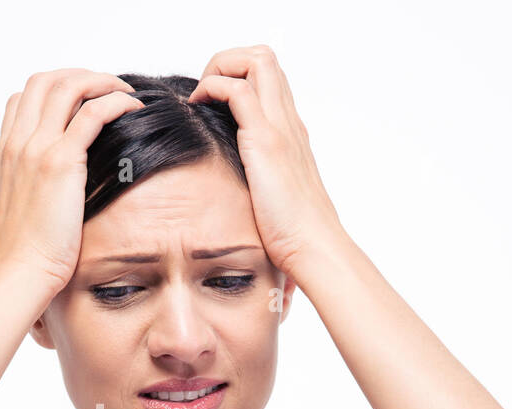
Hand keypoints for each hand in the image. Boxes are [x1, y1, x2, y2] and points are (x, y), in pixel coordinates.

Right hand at [0, 69, 144, 296]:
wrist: (16, 275)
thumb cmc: (17, 261)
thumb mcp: (8, 223)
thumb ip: (17, 206)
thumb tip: (25, 216)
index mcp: (4, 157)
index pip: (21, 100)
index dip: (52, 90)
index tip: (80, 101)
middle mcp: (17, 145)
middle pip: (44, 81)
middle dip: (79, 76)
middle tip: (107, 89)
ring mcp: (36, 149)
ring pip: (68, 86)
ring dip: (101, 81)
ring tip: (125, 93)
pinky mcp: (60, 162)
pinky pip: (93, 111)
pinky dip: (116, 101)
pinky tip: (133, 109)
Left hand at [187, 46, 343, 280]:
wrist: (314, 247)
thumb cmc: (294, 234)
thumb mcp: (273, 197)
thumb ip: (259, 182)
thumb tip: (240, 195)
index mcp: (290, 133)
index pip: (269, 80)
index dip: (239, 76)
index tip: (213, 102)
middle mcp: (288, 122)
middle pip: (265, 58)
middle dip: (228, 61)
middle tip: (206, 93)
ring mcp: (280, 128)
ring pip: (256, 61)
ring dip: (221, 67)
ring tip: (201, 96)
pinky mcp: (266, 142)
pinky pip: (237, 91)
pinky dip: (212, 88)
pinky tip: (198, 109)